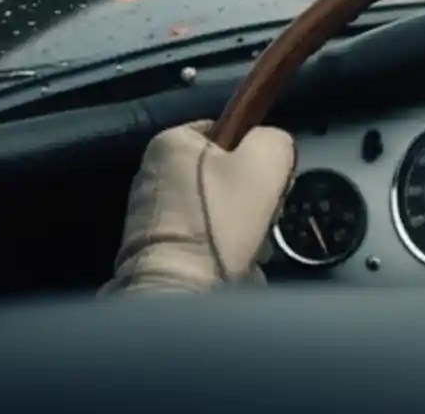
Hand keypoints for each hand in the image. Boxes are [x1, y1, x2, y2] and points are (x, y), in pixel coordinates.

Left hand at [101, 121, 295, 293]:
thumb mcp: (266, 164)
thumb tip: (272, 147)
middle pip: (224, 175)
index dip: (255, 154)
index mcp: (172, 141)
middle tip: (260, 219)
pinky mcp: (153, 248)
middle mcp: (152, 172)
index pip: (228, 131)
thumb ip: (275, 140)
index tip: (267, 181)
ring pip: (217, 211)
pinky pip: (201, 239)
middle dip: (250, 200)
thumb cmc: (220, 222)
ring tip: (246, 248)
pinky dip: (219, 251)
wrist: (178, 292)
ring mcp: (149, 212)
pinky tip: (229, 265)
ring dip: (240, 229)